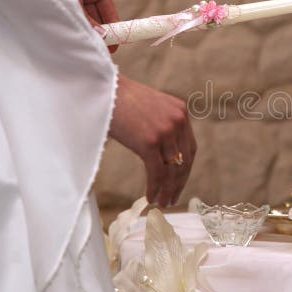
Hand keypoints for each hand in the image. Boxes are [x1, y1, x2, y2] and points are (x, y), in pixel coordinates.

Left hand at [54, 0, 119, 52]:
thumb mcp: (70, 1)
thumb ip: (86, 20)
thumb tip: (102, 37)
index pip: (109, 11)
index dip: (112, 30)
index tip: (113, 48)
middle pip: (97, 15)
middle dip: (95, 32)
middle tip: (94, 52)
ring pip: (83, 15)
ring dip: (80, 28)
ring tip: (79, 45)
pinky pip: (71, 12)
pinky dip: (70, 22)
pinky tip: (68, 34)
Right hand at [109, 75, 196, 205]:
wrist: (102, 89)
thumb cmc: (119, 99)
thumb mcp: (150, 108)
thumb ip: (161, 125)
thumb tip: (163, 154)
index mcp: (180, 111)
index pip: (190, 148)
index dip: (186, 169)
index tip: (180, 183)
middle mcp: (177, 121)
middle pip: (185, 160)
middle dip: (179, 183)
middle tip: (172, 198)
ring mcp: (165, 131)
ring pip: (172, 169)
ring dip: (168, 190)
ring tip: (162, 202)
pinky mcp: (149, 141)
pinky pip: (157, 172)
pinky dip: (155, 188)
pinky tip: (151, 197)